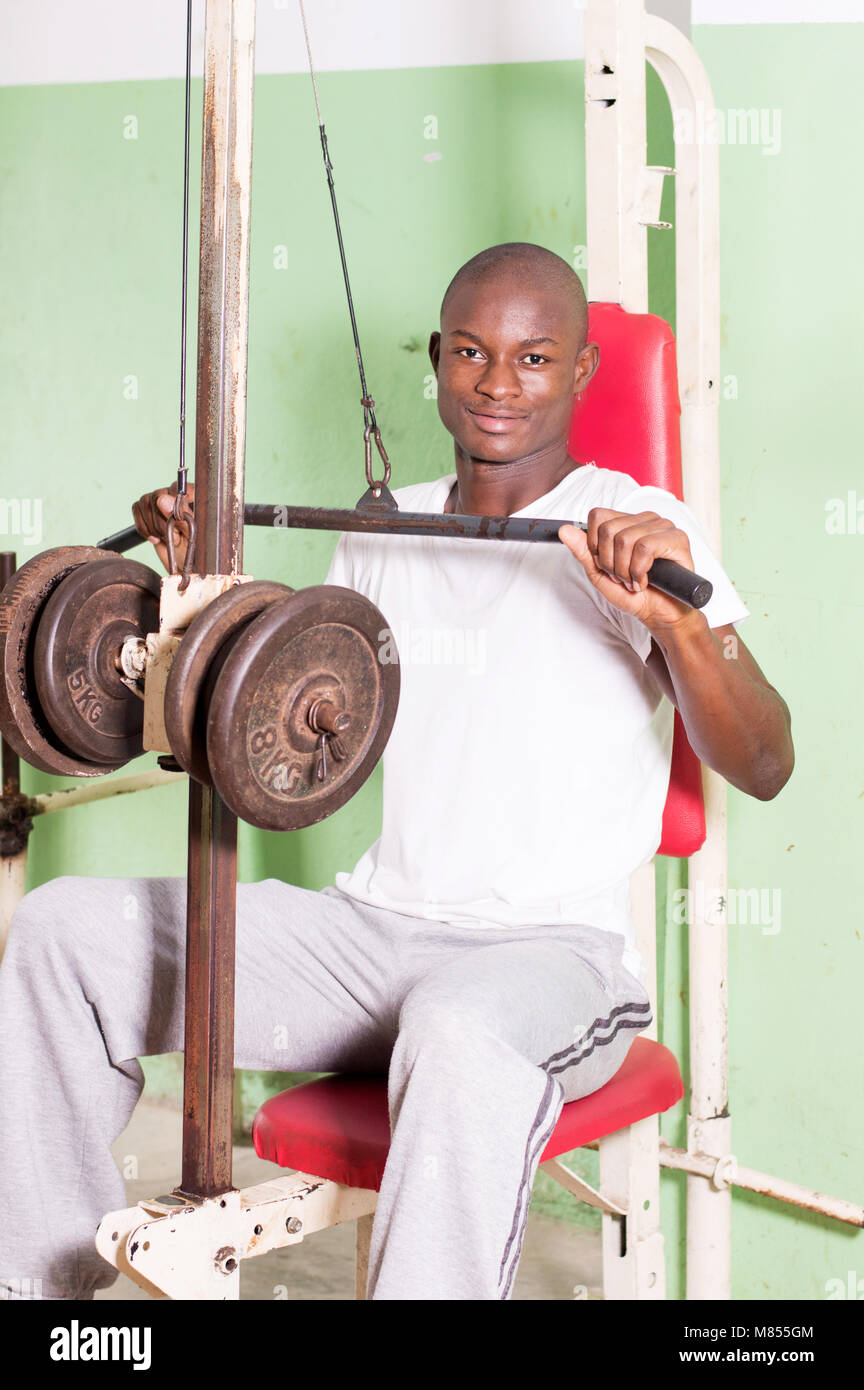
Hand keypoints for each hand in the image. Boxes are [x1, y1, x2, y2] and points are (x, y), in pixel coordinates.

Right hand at [132, 481, 194, 574]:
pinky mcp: (146, 510)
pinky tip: (155, 538)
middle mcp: (175, 496)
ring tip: (166, 538)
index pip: (182, 487)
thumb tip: (163, 500)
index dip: (178, 501)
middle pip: (158, 495)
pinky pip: (136, 509)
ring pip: (145, 501)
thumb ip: (181, 517)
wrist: (181, 566)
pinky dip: (143, 527)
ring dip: (153, 526)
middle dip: (162, 521)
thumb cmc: (193, 552)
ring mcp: (159, 502)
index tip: (179, 519)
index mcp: (193, 499)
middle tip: (174, 537)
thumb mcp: (191, 535)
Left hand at [558, 507, 700, 632]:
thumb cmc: (633, 594)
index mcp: (628, 522)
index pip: (598, 515)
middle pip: (609, 529)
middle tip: (621, 577)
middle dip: (609, 562)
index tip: (605, 564)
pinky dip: (639, 571)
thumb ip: (583, 551)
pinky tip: (644, 581)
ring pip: (626, 539)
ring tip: (633, 581)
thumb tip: (565, 530)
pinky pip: (645, 547)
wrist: (658, 614)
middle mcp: (646, 519)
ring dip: (625, 570)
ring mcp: (663, 527)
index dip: (594, 544)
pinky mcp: (677, 539)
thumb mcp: (599, 574)